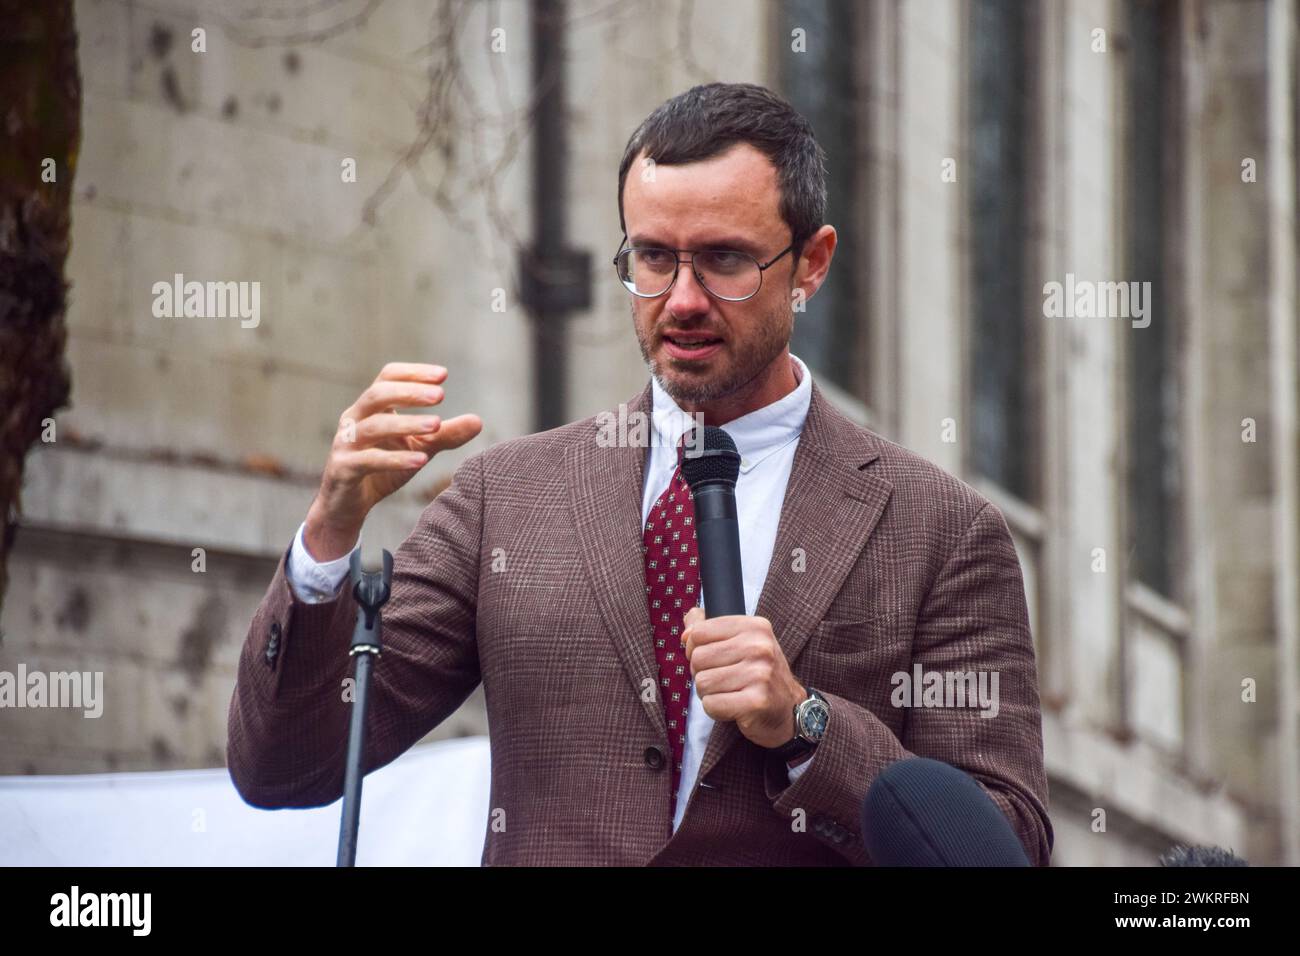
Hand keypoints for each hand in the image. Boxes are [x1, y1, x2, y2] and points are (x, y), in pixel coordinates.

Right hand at [304, 362, 482, 559]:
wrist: (349, 506)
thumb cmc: (383, 468)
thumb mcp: (418, 449)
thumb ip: (445, 435)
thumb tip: (478, 421)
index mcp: (371, 408)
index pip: (388, 377)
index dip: (413, 374)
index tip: (444, 375)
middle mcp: (354, 420)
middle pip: (377, 395)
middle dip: (409, 393)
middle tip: (440, 396)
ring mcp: (346, 444)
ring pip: (373, 426)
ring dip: (406, 424)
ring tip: (437, 425)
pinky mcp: (343, 469)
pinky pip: (369, 460)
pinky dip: (395, 459)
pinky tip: (421, 460)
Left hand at [681, 605, 807, 748]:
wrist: (789, 709)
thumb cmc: (759, 674)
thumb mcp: (742, 642)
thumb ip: (709, 629)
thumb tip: (686, 631)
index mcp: (755, 627)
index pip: (699, 632)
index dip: (695, 648)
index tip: (711, 659)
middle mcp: (760, 647)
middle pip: (698, 658)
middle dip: (702, 673)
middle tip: (723, 680)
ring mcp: (760, 674)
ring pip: (702, 682)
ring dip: (709, 693)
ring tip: (729, 693)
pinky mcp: (756, 701)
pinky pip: (711, 704)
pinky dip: (716, 710)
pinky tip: (733, 707)